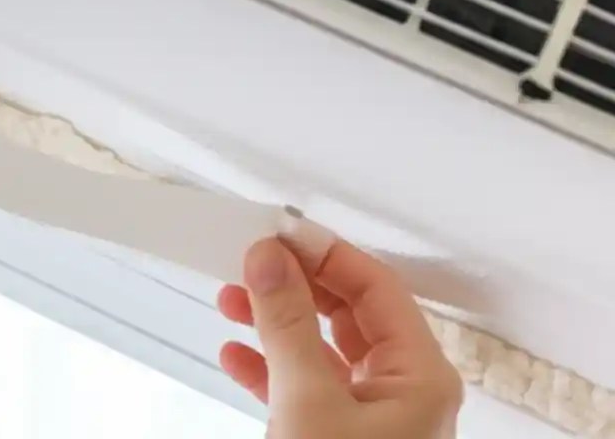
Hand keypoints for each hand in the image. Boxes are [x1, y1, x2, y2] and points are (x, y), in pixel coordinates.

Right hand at [217, 238, 462, 438]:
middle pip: (349, 314)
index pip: (376, 288)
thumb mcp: (307, 401)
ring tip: (231, 302)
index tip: (276, 234)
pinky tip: (236, 356)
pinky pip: (307, 388)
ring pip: (322, 350)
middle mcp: (405, 393)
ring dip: (274, 325)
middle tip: (249, 264)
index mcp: (421, 378)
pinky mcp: (339, 437)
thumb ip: (287, 325)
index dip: (325, 255)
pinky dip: (270, 368)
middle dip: (294, 287)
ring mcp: (373, 419)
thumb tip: (269, 258)